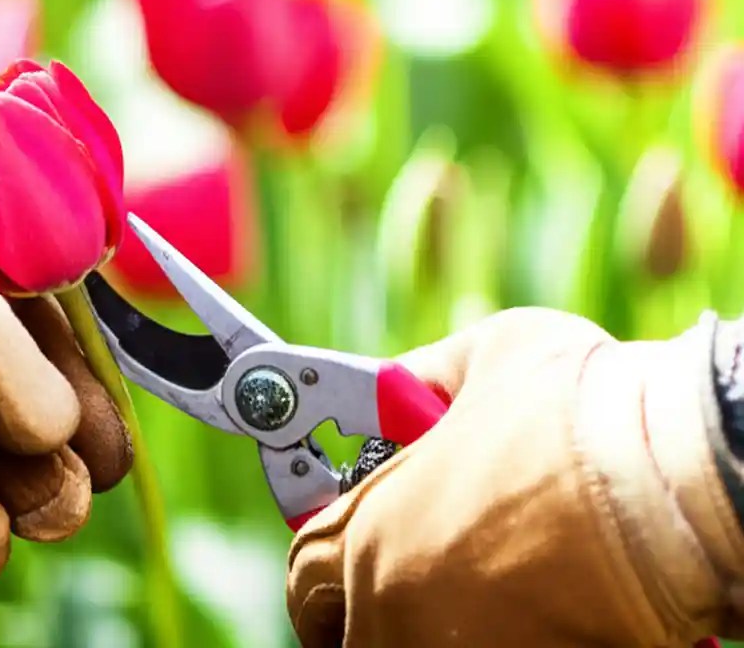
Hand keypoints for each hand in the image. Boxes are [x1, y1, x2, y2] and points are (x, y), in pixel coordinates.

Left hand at [286, 308, 743, 646]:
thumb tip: (400, 388)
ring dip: (432, 633)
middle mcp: (395, 604)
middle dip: (367, 619)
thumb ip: (425, 377)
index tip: (334, 574)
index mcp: (369, 529)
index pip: (306, 575)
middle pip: (349, 638)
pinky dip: (501, 638)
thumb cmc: (581, 408)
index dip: (320, 577)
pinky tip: (540, 615)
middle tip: (408, 598)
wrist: (672, 477)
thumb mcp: (486, 358)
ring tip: (482, 604)